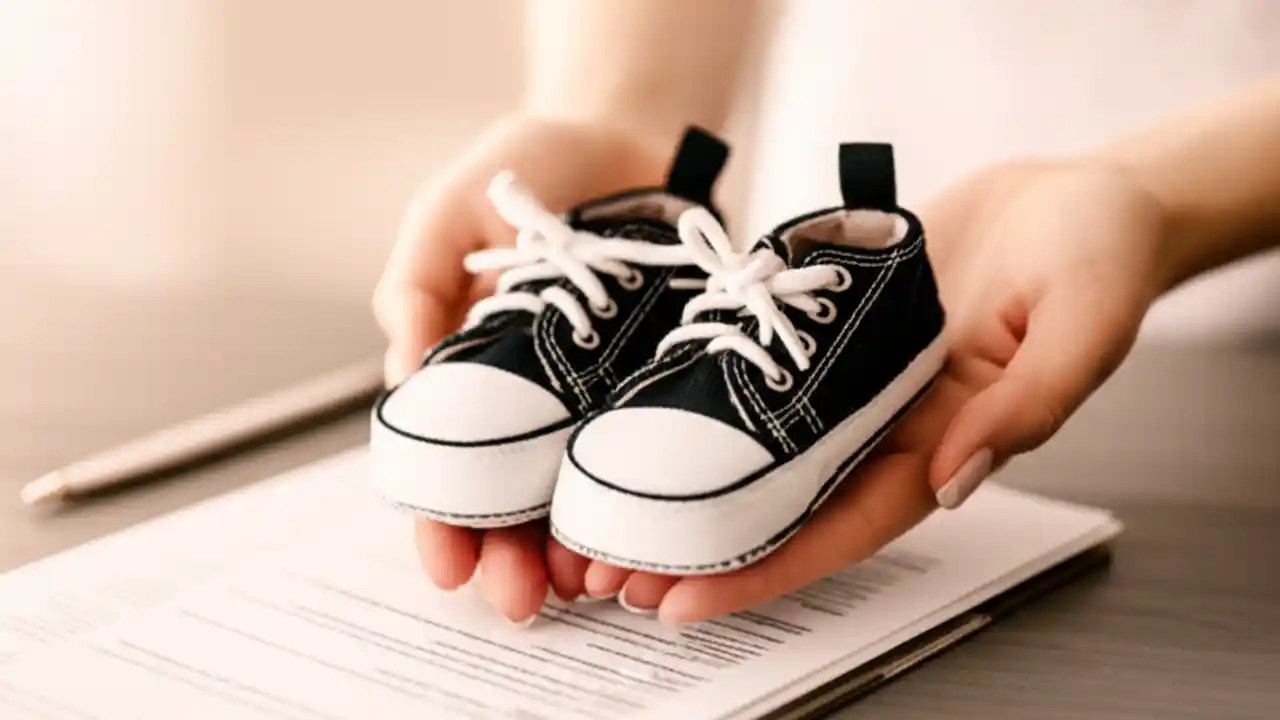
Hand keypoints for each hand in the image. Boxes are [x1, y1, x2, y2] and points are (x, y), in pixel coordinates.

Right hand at [373, 115, 669, 622]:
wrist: (624, 131)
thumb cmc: (527, 165)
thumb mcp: (446, 215)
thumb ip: (417, 290)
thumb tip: (406, 380)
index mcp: (470, 370)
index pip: (446, 467)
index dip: (441, 523)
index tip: (447, 568)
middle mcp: (535, 397)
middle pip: (515, 498)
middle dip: (512, 556)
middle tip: (521, 599)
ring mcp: (602, 395)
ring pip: (585, 490)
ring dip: (580, 544)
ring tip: (587, 580)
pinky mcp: (663, 380)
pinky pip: (657, 448)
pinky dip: (650, 493)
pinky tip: (653, 527)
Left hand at [572, 160, 1169, 622]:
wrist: (1075, 194)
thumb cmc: (1099, 253)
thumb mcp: (1081, 323)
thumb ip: (1026, 404)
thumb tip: (958, 476)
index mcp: (950, 440)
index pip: (846, 526)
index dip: (767, 569)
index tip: (689, 599)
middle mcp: (893, 419)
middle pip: (788, 500)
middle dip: (705, 544)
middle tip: (616, 572)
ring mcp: (860, 375)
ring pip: (765, 443)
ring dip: (691, 478)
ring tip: (610, 508)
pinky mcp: (838, 325)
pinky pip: (766, 365)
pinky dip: (711, 393)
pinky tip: (652, 411)